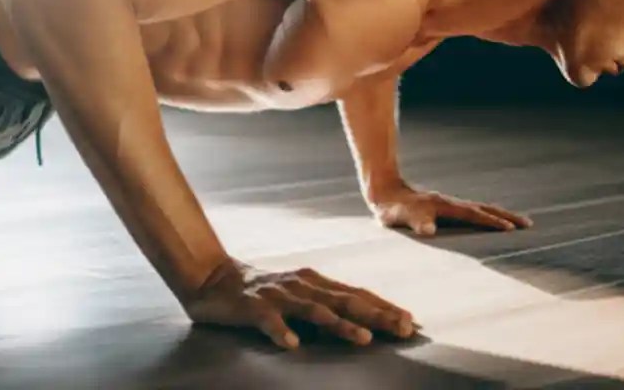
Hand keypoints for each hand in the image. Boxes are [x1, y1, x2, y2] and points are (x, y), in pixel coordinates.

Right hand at [184, 258, 416, 349]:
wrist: (214, 279)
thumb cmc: (262, 292)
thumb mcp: (299, 295)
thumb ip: (326, 306)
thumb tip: (362, 324)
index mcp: (315, 283)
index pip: (356, 294)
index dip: (383, 307)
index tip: (409, 322)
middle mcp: (302, 285)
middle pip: (344, 300)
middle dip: (375, 315)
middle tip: (401, 329)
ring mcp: (278, 295)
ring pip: (314, 310)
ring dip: (340, 324)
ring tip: (362, 338)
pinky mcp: (253, 307)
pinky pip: (269, 321)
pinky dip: (281, 332)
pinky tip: (292, 345)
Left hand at [369, 182, 531, 235]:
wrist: (385, 192)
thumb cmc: (392, 209)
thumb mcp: (401, 218)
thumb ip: (415, 222)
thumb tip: (429, 231)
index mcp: (445, 206)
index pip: (474, 215)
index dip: (491, 222)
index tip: (510, 229)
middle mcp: (451, 204)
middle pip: (485, 208)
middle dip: (507, 216)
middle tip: (529, 224)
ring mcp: (450, 205)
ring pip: (481, 209)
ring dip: (501, 215)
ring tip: (519, 223)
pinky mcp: (447, 209)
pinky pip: (474, 212)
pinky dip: (488, 216)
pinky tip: (492, 222)